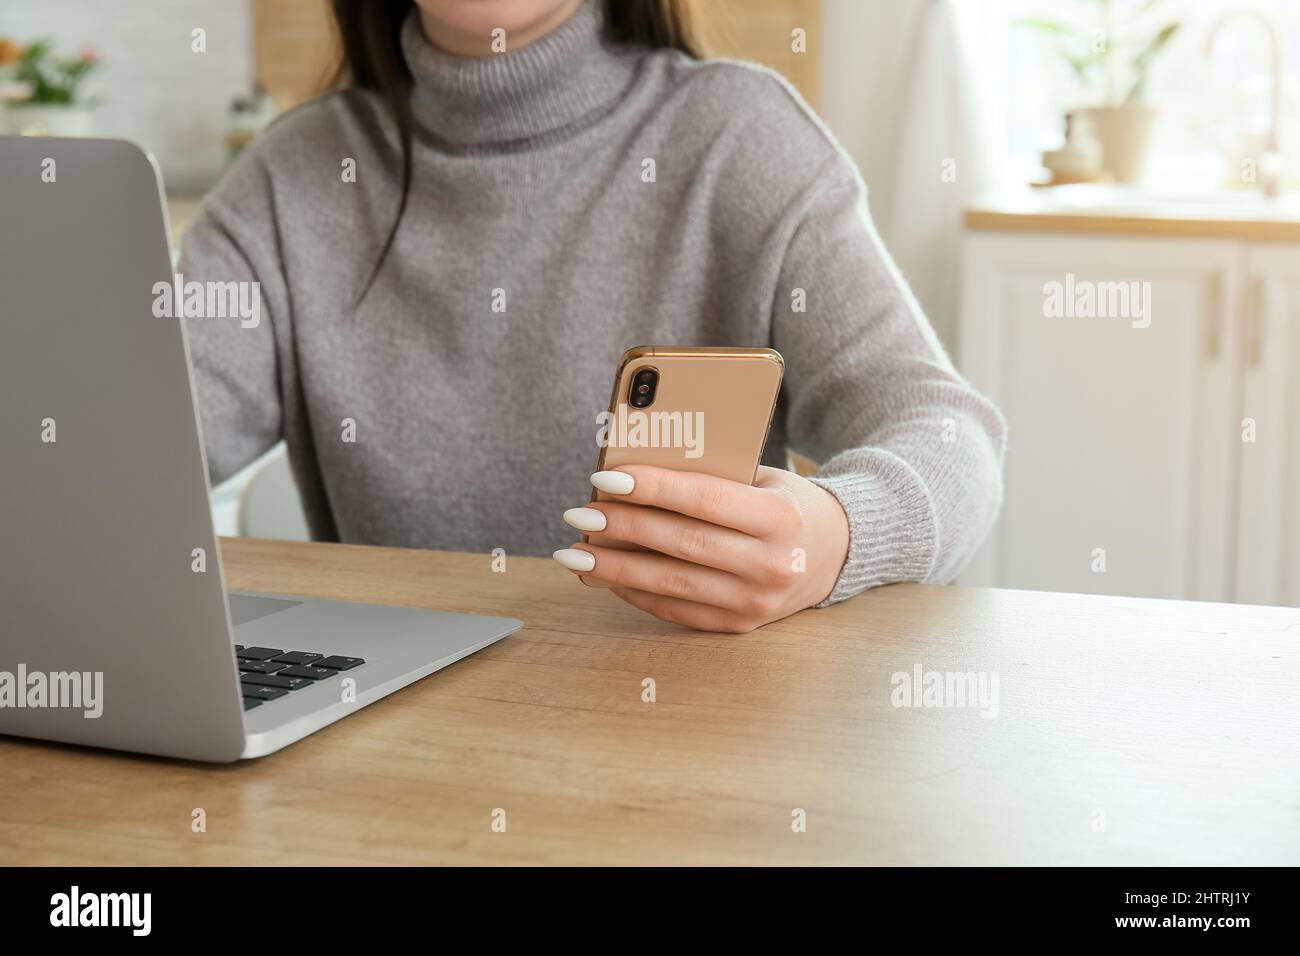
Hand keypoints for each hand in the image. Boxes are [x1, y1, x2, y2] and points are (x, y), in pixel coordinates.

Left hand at [553, 465, 849, 632]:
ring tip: (574, 551)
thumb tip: (632, 472)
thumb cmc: (782, 501)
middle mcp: (771, 565)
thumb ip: (710, 474)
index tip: (604, 478)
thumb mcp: (761, 477)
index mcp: (780, 517)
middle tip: (580, 513)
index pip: (705, 500)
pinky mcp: (737, 626)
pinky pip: (674, 609)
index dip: (651, 489)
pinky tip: (602, 573)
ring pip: (671, 584)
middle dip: (623, 529)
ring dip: (615, 568)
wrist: (832, 552)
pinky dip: (632, 591)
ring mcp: (754, 602)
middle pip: (682, 544)